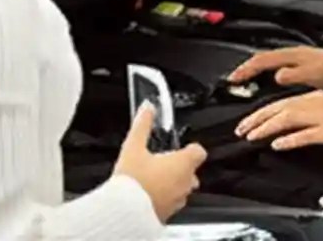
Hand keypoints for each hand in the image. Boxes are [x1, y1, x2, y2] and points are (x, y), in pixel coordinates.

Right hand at [114, 103, 206, 220]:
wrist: (123, 213)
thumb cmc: (132, 182)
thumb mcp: (133, 147)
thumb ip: (143, 125)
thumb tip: (147, 108)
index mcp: (182, 163)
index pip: (199, 151)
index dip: (190, 148)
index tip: (180, 147)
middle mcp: (185, 182)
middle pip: (191, 171)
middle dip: (179, 167)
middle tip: (161, 163)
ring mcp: (179, 199)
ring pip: (182, 188)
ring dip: (172, 182)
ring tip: (152, 179)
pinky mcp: (169, 213)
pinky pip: (172, 202)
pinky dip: (165, 197)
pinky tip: (148, 194)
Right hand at [227, 46, 322, 89]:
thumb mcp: (313, 76)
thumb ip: (293, 76)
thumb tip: (276, 76)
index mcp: (292, 56)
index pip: (261, 61)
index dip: (246, 70)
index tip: (233, 79)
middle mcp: (293, 53)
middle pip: (263, 58)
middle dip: (247, 67)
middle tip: (236, 78)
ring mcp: (298, 56)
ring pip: (270, 60)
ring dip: (257, 68)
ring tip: (248, 78)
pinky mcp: (304, 62)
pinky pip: (279, 63)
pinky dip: (269, 70)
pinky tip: (272, 78)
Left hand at [234, 91, 322, 151]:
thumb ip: (313, 112)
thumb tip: (294, 122)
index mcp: (317, 97)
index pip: (283, 102)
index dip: (262, 112)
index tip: (248, 122)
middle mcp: (318, 102)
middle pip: (280, 108)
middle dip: (257, 118)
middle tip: (240, 129)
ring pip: (289, 118)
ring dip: (267, 127)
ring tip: (252, 135)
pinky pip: (307, 134)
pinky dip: (290, 139)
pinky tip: (278, 144)